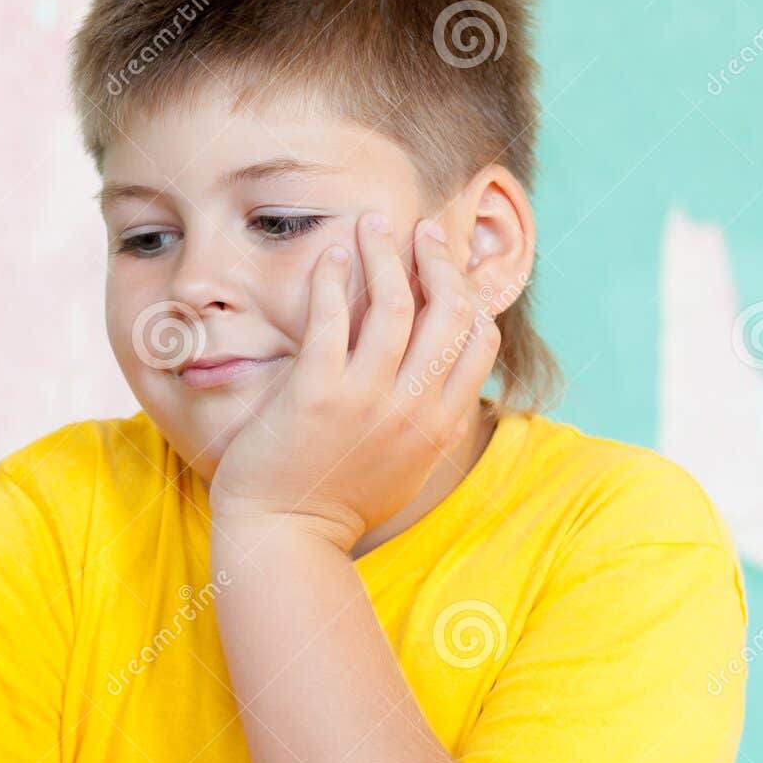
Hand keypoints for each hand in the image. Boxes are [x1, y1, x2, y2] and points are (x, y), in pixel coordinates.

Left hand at [206, 212, 499, 551]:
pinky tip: (330, 256)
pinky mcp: (315, 393)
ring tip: (371, 224)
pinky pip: (332, 317)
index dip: (468, 293)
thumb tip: (443, 387)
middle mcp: (412, 409)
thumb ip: (429, 425)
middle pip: (448, 311)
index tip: (447, 268)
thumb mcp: (404, 468)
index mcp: (440, 426)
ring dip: (386, 253)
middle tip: (419, 230)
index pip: (479, 340)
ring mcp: (365, 400)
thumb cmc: (335, 503)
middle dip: (437, 259)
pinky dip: (334, 277)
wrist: (283, 537)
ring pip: (395, 303)